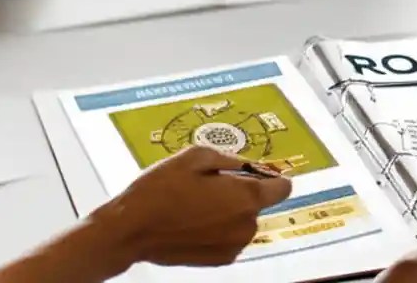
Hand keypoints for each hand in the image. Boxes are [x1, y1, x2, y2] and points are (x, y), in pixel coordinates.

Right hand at [92, 146, 291, 267]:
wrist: (132, 230)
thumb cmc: (161, 189)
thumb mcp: (195, 156)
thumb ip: (231, 159)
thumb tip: (249, 165)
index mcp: (246, 198)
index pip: (283, 186)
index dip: (270, 175)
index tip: (252, 172)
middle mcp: (247, 226)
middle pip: (258, 202)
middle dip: (241, 191)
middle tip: (208, 183)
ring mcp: (234, 246)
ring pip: (242, 219)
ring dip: (229, 209)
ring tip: (195, 201)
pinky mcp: (220, 259)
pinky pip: (229, 235)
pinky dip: (218, 227)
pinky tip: (192, 219)